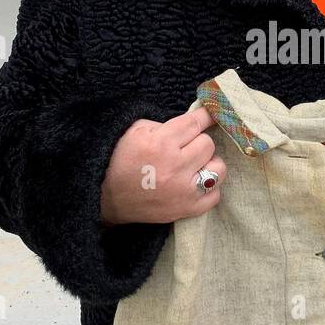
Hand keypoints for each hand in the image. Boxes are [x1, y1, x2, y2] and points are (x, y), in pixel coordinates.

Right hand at [100, 107, 224, 225]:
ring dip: (209, 164)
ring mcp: (182, 191)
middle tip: (185, 147)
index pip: (195, 123)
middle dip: (198, 142)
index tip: (212, 115)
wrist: (105, 197)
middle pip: (208, 144)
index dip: (206, 116)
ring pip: (218, 169)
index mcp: (160, 144)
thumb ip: (166, 124)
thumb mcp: (136, 130)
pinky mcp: (186, 210)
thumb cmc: (120, 159)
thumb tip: (195, 121)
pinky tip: (195, 183)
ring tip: (195, 165)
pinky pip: (215, 195)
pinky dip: (209, 188)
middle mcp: (174, 167)